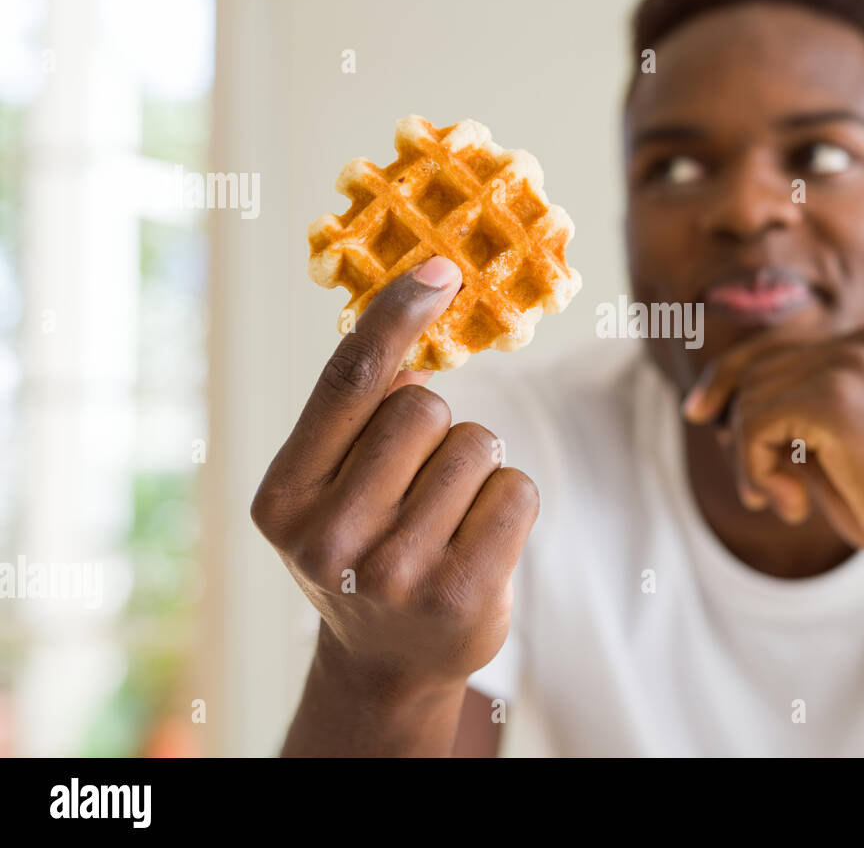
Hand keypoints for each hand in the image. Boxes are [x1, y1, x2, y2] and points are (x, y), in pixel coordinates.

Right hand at [251, 256, 538, 697]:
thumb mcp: (331, 487)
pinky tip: (478, 541)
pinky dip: (508, 501)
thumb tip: (419, 325)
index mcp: (283, 496)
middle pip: (423, 407)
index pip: (348, 380)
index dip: (397, 314)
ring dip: (474, 467)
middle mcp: (328, 538)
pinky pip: (516, 489)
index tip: (440, 268)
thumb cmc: (364, 548)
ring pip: (475, 444)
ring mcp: (393, 571)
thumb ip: (357, 417)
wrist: (388, 659)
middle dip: (437, 428)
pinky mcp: (460, 593)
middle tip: (419, 481)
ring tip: (444, 519)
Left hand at [681, 325, 863, 566]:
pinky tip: (791, 504)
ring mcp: (851, 363)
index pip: (773, 344)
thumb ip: (784, 418)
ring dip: (750, 459)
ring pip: (750, 398)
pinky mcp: (835, 398)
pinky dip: (755, 469)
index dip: (725, 377)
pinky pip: (755, 424)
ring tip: (785, 500)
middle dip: (738, 429)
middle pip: (752, 365)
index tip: (699, 414)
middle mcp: (861, 341)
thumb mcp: (830, 448)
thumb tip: (713, 408)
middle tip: (761, 489)